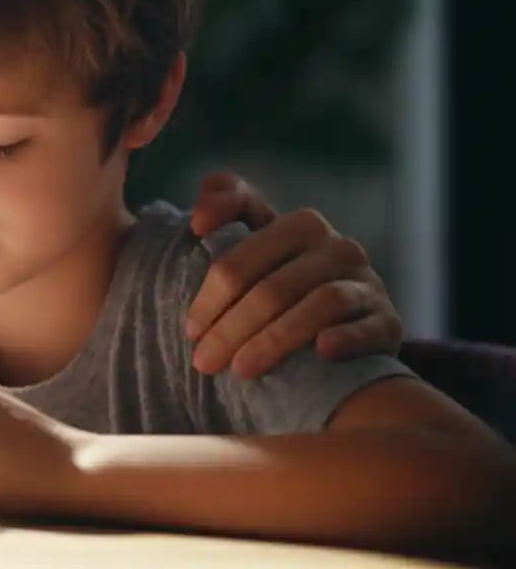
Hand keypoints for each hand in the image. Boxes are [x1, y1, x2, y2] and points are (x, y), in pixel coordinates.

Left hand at [187, 172, 402, 378]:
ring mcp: (365, 281)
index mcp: (297, 224)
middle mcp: (335, 245)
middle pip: (272, 284)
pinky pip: (368, 326)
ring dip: (273, 340)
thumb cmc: (287, 286)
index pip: (251, 226)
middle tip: (202, 359)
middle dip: (229, 324)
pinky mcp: (388, 320)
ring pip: (318, 304)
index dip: (218, 244)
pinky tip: (321, 351)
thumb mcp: (260, 248)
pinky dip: (345, 337)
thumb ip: (230, 210)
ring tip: (239, 370)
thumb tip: (199, 220)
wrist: (353, 328)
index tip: (192, 259)